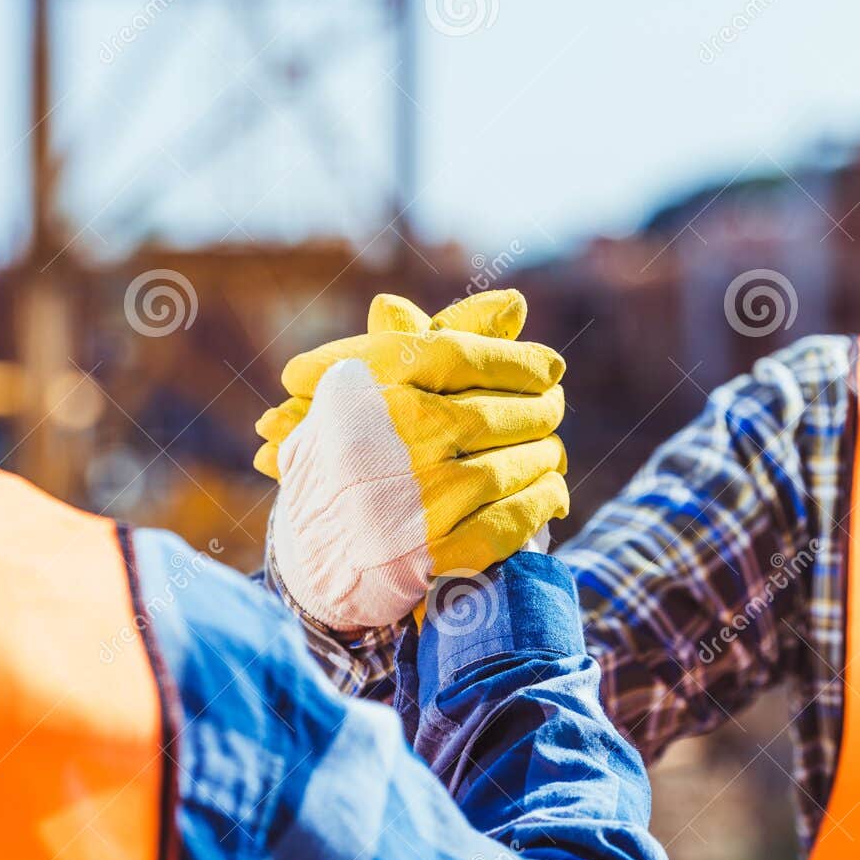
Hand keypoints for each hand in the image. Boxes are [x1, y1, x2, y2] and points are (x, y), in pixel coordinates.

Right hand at [258, 290, 569, 630]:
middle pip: (496, 412)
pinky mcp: (430, 556)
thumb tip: (517, 303)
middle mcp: (390, 439)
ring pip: (512, 466)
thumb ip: (440, 336)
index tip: (549, 366)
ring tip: (549, 451)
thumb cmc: (347, 451)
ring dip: (544, 455)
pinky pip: (510, 521)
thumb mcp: (370, 383)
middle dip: (539, 409)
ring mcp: (413, 502)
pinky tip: (549, 492)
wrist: (307, 550)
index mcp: (366, 388)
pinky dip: (539, 502)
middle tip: (552, 408)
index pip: (461, 355)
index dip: (518, 360)